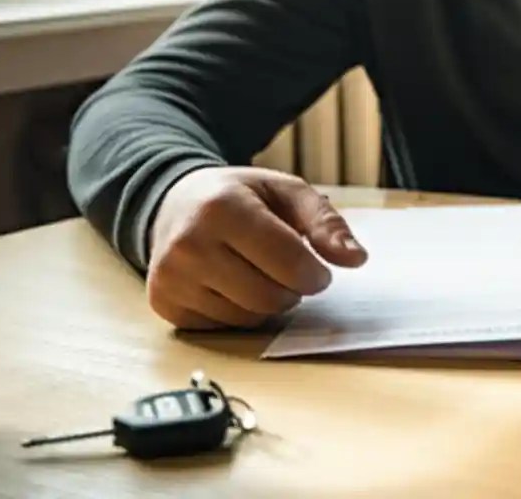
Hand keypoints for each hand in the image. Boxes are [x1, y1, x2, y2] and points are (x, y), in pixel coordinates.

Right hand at [147, 167, 366, 328]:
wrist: (175, 203)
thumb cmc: (240, 197)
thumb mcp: (285, 191)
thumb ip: (325, 222)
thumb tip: (356, 259)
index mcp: (223, 208)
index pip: (289, 262)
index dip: (315, 272)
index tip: (317, 268)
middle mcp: (189, 244)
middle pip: (269, 297)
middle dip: (292, 289)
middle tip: (287, 270)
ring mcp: (171, 277)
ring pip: (248, 318)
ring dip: (267, 303)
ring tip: (257, 272)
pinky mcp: (164, 303)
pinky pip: (223, 328)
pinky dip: (239, 313)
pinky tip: (231, 285)